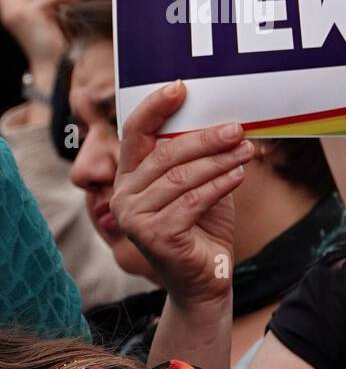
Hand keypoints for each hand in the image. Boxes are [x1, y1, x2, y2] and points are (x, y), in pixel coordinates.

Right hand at [111, 81, 252, 309]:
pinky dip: (218, 186)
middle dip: (204, 138)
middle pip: (163, 154)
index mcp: (128, 178)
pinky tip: (237, 176)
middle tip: (237, 129)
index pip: (134, 134)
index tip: (180, 87)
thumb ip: (196, 159)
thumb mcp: (198, 185)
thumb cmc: (201, 229)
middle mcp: (122, 196)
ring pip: (180, 177)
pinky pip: (190, 201)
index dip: (154, 108)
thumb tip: (221, 121)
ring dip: (218, 160)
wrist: (203, 281)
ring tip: (246, 151)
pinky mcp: (151, 236)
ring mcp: (132, 217)